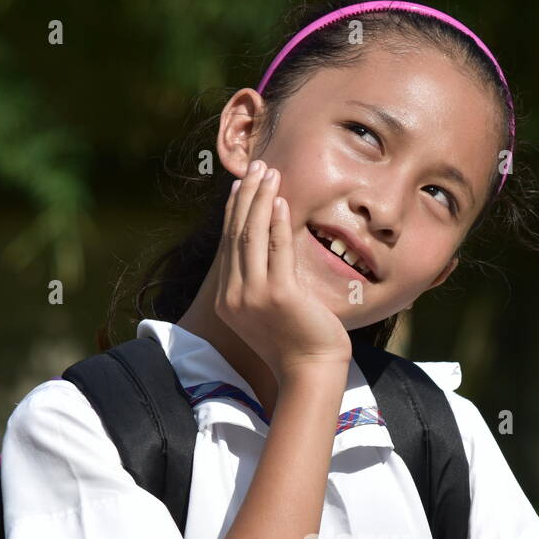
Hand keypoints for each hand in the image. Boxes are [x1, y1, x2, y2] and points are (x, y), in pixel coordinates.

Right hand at [210, 159, 353, 385]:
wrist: (310, 372)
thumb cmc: (296, 344)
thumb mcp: (268, 313)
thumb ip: (260, 285)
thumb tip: (265, 253)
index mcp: (228, 301)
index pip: (228, 245)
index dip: (234, 211)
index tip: (242, 186)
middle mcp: (234, 297)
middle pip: (237, 234)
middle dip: (246, 196)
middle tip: (256, 166)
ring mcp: (254, 296)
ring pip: (253, 236)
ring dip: (260, 200)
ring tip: (269, 172)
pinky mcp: (278, 296)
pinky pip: (277, 250)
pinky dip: (278, 222)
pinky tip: (281, 200)